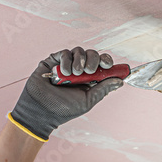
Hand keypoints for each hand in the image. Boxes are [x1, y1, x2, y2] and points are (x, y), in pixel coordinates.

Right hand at [8, 47, 122, 140]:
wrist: (42, 110)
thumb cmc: (64, 109)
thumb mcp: (88, 101)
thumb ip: (103, 89)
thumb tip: (120, 81)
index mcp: (89, 79)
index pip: (102, 64)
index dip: (107, 61)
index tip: (109, 65)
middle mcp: (79, 70)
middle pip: (92, 54)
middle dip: (93, 59)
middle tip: (89, 71)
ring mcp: (66, 64)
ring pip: (79, 51)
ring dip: (79, 61)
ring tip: (74, 74)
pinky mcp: (54, 61)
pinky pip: (65, 53)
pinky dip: (67, 61)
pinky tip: (64, 73)